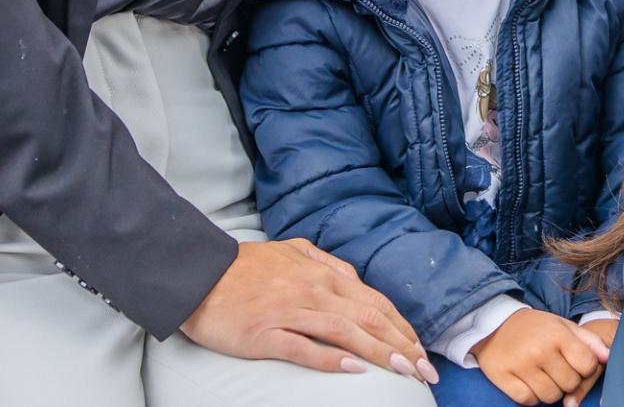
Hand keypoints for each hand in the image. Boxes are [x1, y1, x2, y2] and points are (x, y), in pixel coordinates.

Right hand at [180, 239, 436, 383]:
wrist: (198, 274)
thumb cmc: (246, 267)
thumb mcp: (293, 253)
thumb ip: (326, 264)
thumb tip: (355, 280)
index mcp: (322, 273)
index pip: (374, 302)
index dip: (401, 326)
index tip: (421, 348)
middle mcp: (313, 290)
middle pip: (368, 318)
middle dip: (401, 344)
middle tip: (425, 369)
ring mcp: (290, 311)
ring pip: (345, 333)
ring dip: (379, 353)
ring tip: (404, 370)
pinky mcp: (265, 334)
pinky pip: (304, 348)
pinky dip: (331, 360)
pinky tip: (354, 370)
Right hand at [471, 308, 610, 404]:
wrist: (494, 323)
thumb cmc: (536, 328)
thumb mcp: (563, 326)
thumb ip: (589, 341)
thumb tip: (608, 357)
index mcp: (558, 335)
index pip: (587, 365)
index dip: (585, 368)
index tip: (575, 363)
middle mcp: (540, 350)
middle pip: (570, 384)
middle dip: (567, 381)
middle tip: (556, 369)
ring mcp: (521, 364)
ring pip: (550, 397)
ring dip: (550, 391)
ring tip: (542, 375)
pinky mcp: (503, 377)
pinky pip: (528, 401)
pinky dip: (531, 396)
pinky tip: (528, 382)